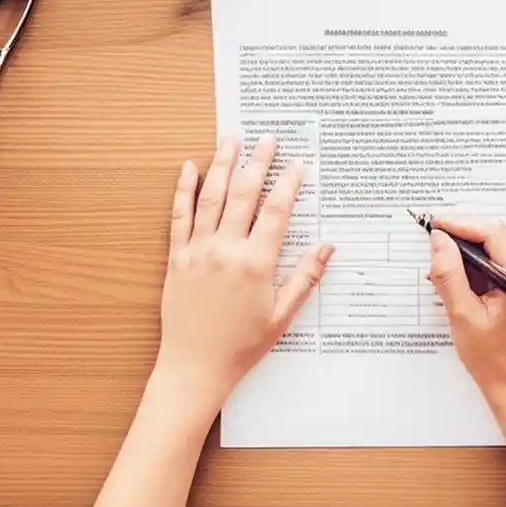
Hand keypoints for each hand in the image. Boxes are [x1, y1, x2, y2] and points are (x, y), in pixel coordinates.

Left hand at [154, 136, 333, 412]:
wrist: (194, 367)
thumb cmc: (241, 346)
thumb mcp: (282, 315)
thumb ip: (305, 277)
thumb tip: (329, 246)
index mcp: (255, 264)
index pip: (276, 212)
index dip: (289, 184)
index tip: (299, 164)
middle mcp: (226, 251)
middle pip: (244, 195)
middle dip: (258, 162)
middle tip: (268, 139)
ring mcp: (198, 252)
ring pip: (211, 197)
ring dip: (222, 164)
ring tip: (232, 139)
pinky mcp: (176, 258)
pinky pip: (179, 216)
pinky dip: (184, 189)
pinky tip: (189, 168)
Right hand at [427, 217, 505, 409]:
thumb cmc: (492, 359)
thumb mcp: (463, 315)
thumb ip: (449, 275)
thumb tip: (438, 241)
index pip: (492, 232)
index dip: (460, 224)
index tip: (434, 225)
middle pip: (493, 236)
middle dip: (460, 235)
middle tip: (431, 239)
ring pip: (492, 249)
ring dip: (465, 252)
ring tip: (438, 264)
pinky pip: (495, 265)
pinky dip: (473, 267)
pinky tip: (453, 278)